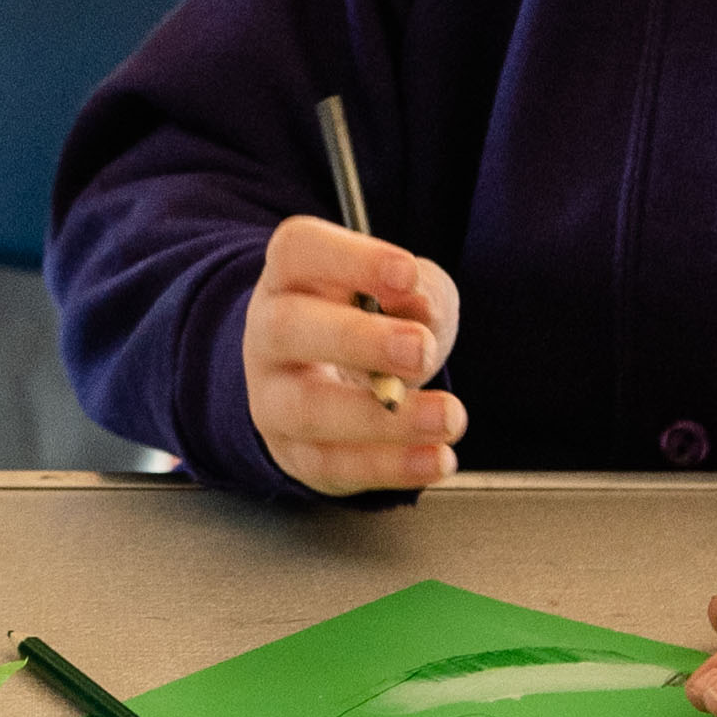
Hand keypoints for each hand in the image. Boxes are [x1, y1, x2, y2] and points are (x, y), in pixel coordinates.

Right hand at [242, 214, 466, 495]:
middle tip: (421, 350)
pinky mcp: (296, 454)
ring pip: (308, 409)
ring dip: (382, 418)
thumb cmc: (373, 325)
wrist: (332, 385)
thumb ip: (421, 292)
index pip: (298, 251)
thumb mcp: (405, 294)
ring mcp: (272, 398)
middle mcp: (268, 333)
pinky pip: (334, 465)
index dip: (350, 259)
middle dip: (357, 340)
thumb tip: (419, 306)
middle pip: (289, 328)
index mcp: (290, 276)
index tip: (406, 273)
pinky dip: (391, 466)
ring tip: (448, 417)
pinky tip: (436, 457)